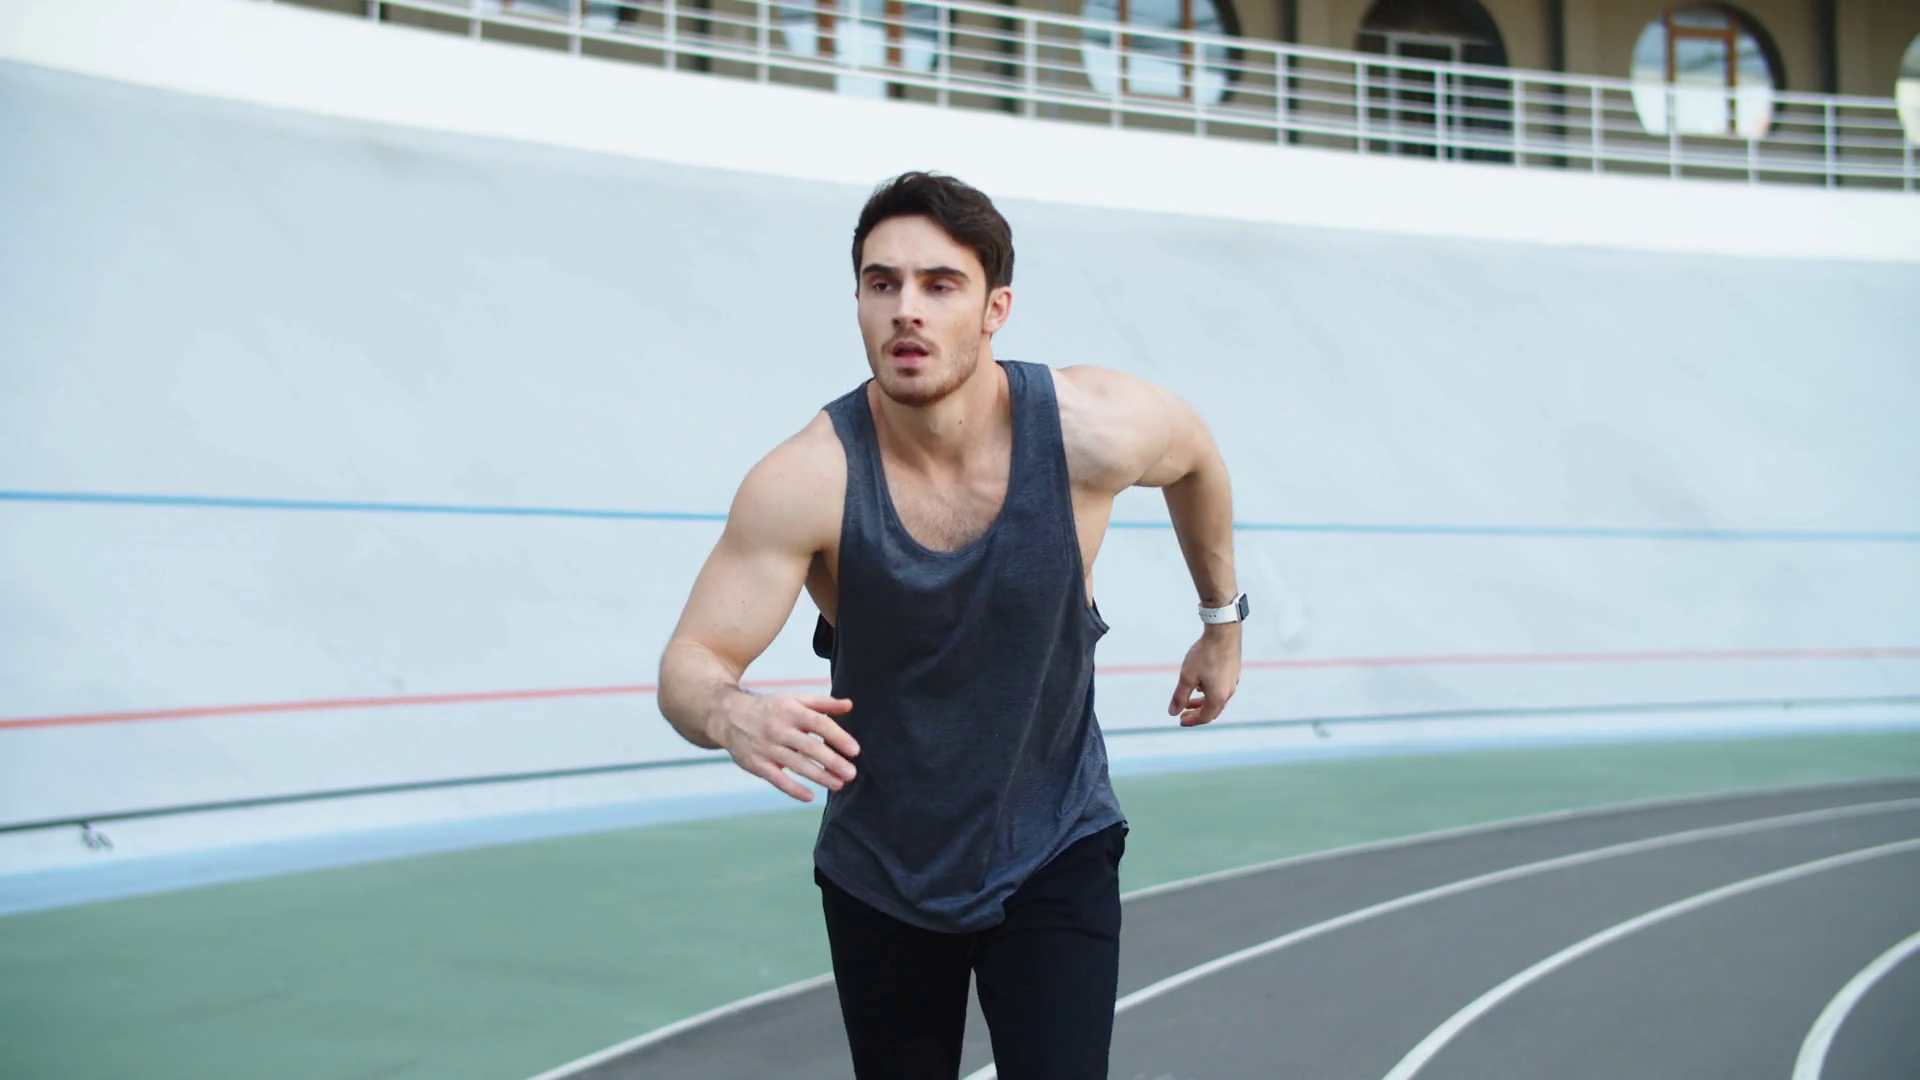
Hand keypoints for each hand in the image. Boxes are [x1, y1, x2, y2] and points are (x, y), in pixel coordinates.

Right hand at [710, 693, 859, 801]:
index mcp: (791, 710)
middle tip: (851, 773)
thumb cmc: (769, 708)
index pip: (819, 724)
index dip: (838, 737)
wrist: (728, 716)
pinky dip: (793, 789)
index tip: (855, 751)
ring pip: (797, 765)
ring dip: (819, 777)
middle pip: (810, 747)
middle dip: (832, 762)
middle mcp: (778, 729)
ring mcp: (766, 747)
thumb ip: (823, 703)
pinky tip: (811, 796)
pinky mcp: (757, 764)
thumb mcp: (794, 699)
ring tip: (838, 784)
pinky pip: (777, 779)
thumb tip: (849, 705)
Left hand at [1168, 625, 1240, 726]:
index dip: (1192, 720)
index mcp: (1218, 697)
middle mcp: (1228, 692)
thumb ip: (1180, 697)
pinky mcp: (1234, 672)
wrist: (1223, 632)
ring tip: (1189, 699)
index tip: (1180, 720)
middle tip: (1183, 713)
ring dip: (1202, 702)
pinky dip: (1209, 692)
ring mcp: (1233, 681)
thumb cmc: (1204, 655)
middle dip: (1197, 713)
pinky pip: (1221, 688)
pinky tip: (1200, 683)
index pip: (1205, 717)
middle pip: (1212, 710)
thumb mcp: (1187, 677)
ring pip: (1217, 699)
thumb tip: (1172, 713)